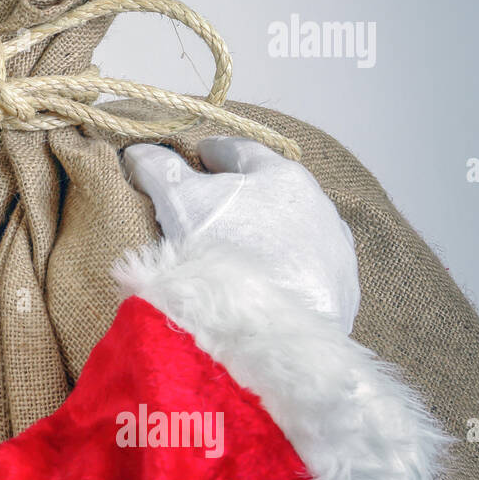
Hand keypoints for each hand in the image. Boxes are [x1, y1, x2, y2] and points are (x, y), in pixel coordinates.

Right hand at [122, 136, 360, 333]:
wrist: (269, 328)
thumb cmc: (225, 250)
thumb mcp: (181, 201)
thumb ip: (160, 169)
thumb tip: (139, 150)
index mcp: (281, 176)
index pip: (241, 151)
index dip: (213, 151)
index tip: (197, 155)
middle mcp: (317, 206)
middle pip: (274, 187)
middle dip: (246, 189)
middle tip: (214, 198)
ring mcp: (333, 250)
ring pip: (296, 227)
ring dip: (269, 229)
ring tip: (239, 243)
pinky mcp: (339, 290)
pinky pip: (307, 268)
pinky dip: (285, 266)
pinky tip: (266, 280)